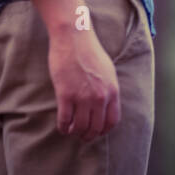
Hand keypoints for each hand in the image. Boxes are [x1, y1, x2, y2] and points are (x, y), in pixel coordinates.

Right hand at [47, 26, 120, 141]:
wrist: (74, 38)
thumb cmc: (90, 52)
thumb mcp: (108, 71)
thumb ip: (108, 89)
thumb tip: (106, 105)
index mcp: (112, 91)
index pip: (112, 121)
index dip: (103, 130)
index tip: (97, 131)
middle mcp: (100, 97)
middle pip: (96, 127)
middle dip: (89, 135)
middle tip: (82, 136)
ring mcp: (82, 97)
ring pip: (80, 127)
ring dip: (75, 133)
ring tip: (71, 131)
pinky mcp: (65, 95)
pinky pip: (65, 120)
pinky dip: (63, 127)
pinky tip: (62, 127)